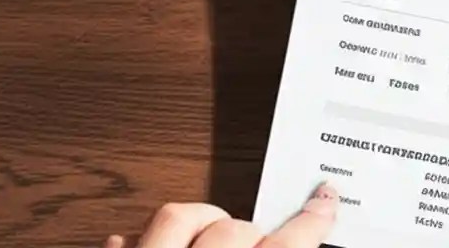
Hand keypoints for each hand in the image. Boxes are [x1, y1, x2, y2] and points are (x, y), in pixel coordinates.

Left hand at [104, 184, 337, 247]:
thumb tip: (302, 241)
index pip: (287, 245)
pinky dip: (137, 244)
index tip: (324, 204)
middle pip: (233, 230)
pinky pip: (125, 245)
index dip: (312, 222)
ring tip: (211, 234)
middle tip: (263, 241)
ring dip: (199, 223)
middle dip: (253, 232)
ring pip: (174, 218)